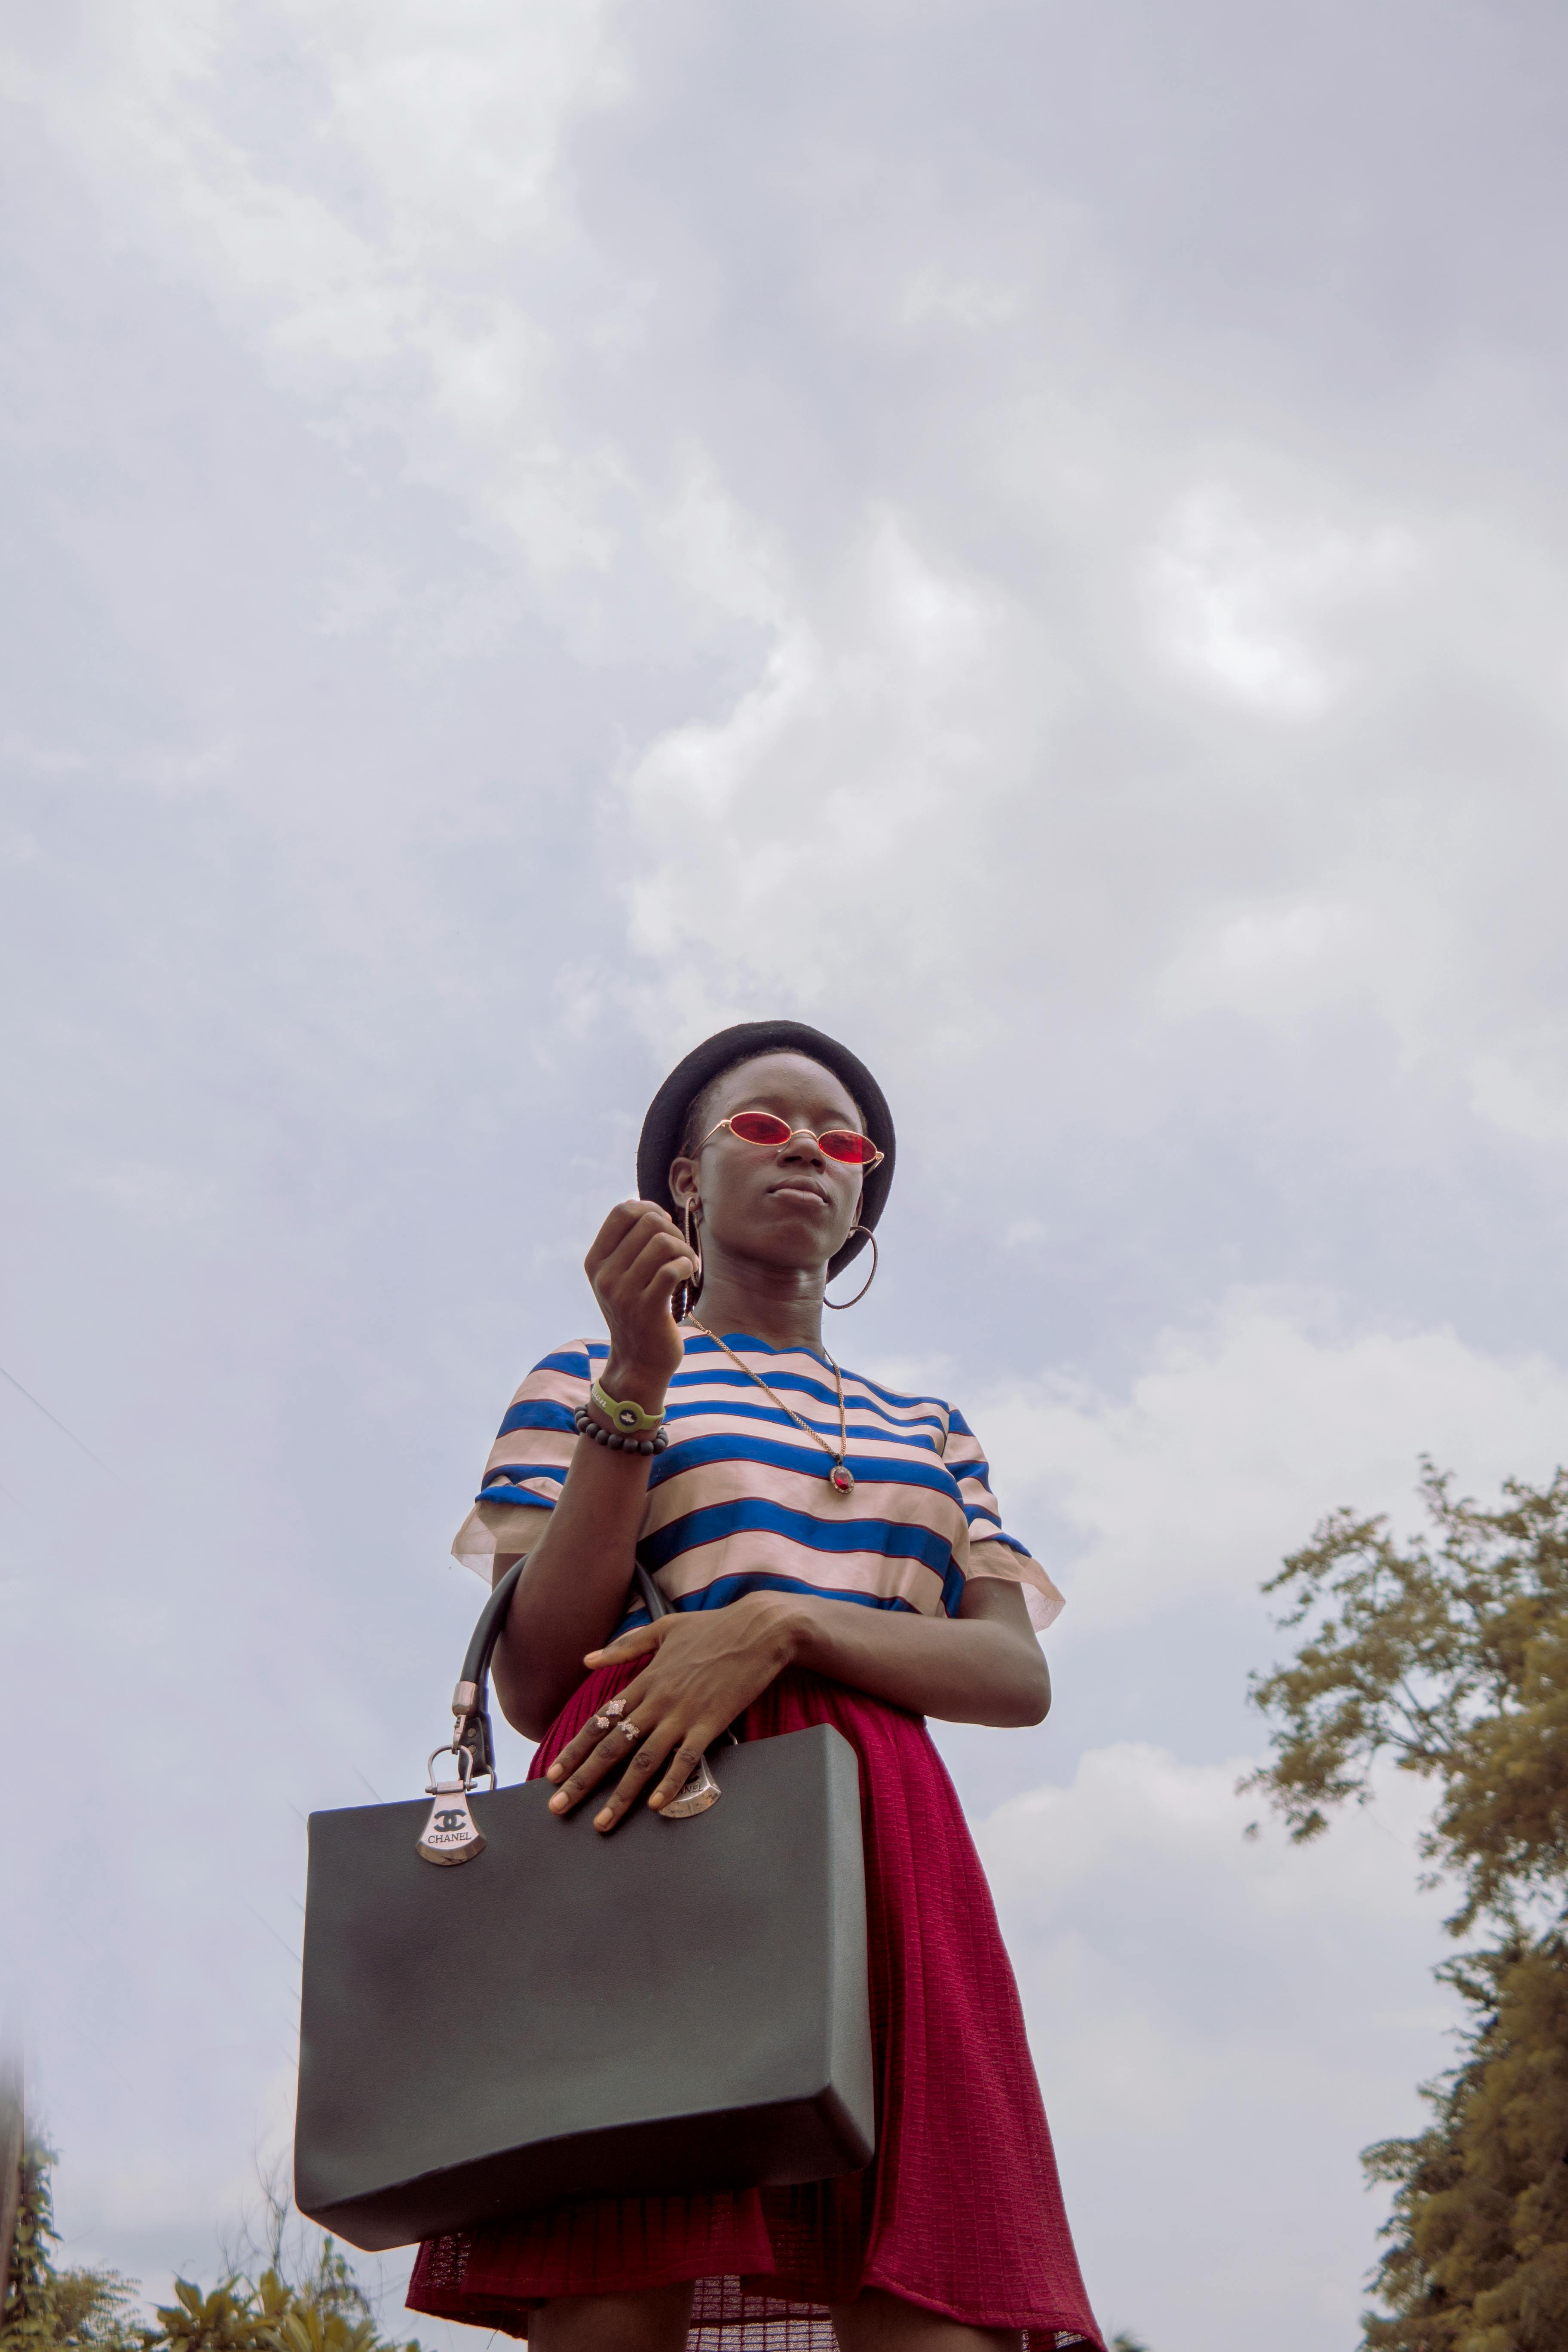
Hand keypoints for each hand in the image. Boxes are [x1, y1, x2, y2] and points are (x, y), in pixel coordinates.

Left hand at [545, 1595, 797, 1830]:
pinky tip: (656, 1805)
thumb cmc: (713, 1627)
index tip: (554, 1771)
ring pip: (644, 1760)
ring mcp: (684, 1714)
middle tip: (559, 1804)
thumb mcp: (663, 1628)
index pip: (601, 1721)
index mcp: (645, 1680)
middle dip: (583, 1779)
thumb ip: (624, 1647)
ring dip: (620, 1794)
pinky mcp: (711, 1723)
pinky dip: (670, 1783)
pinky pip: (686, 1759)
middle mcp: (658, 1701)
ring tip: (601, 1821)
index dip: (575, 1748)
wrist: (758, 1629)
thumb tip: (588, 1659)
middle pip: (613, 1746)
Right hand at [584, 1199, 697, 1398]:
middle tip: (680, 1251)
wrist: (638, 1362)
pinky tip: (689, 1274)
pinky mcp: (647, 1309)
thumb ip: (628, 1245)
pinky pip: (672, 1268)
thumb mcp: (620, 1278)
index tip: (664, 1226)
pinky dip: (687, 1265)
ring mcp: (624, 1293)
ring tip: (688, 1263)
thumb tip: (651, 1209)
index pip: (622, 1211)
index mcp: (595, 1261)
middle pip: (648, 1223)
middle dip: (673, 1230)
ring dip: (684, 1249)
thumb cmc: (637, 1313)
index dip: (650, 1208)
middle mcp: (605, 1275)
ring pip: (663, 1243)